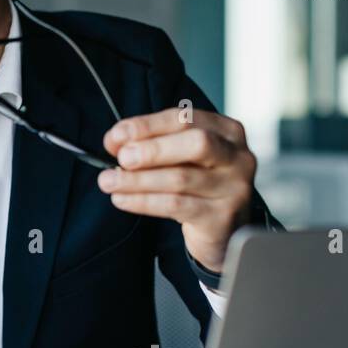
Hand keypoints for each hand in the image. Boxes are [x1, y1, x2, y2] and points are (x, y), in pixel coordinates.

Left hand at [97, 108, 256, 272]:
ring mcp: (234, 188)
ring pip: (181, 178)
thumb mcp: (179, 158)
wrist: (222, 228)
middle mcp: (237, 156)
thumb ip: (151, 144)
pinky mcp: (222, 216)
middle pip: (196, 143)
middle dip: (153, 150)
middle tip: (122, 158)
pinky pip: (177, 205)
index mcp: (226, 131)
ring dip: (138, 180)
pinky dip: (143, 201)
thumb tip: (115, 141)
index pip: (185, 119)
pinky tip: (122, 199)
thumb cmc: (198, 185)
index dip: (147, 125)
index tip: (117, 136)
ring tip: (110, 181)